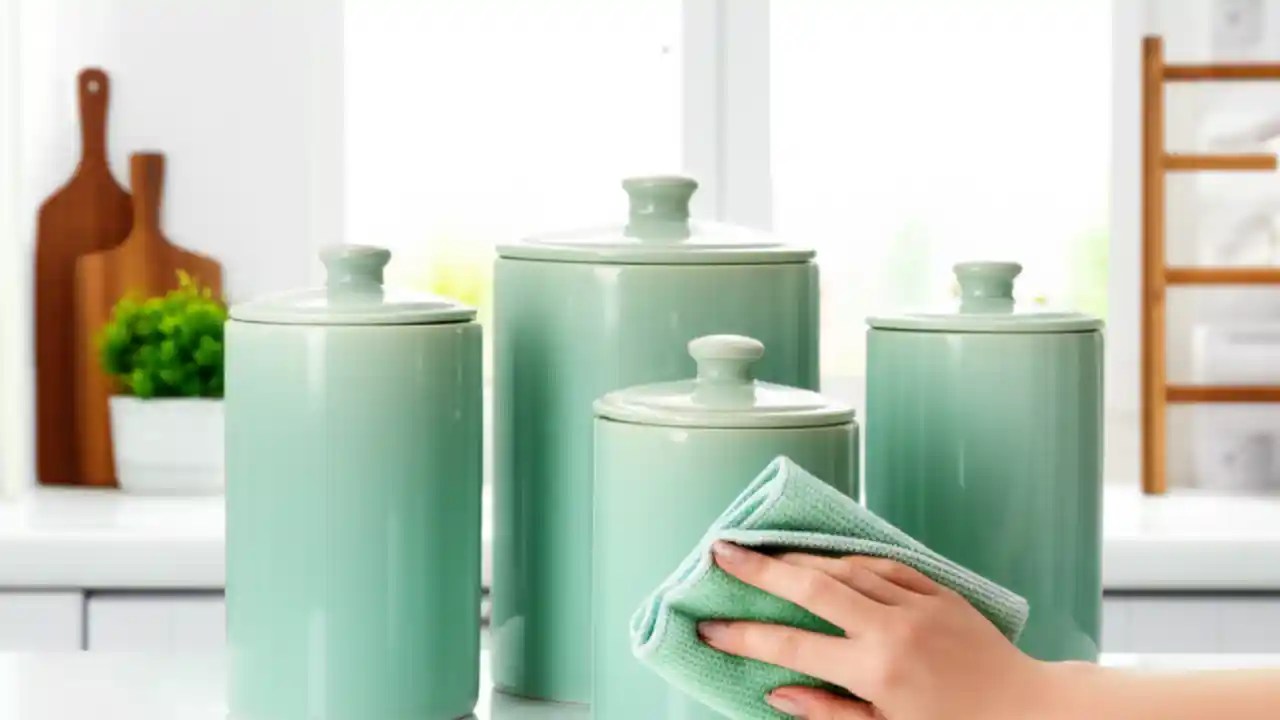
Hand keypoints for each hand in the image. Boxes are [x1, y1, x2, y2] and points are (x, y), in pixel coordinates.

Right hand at [697, 541, 1058, 719]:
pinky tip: (825, 558)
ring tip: (763, 551)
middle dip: (760, 569)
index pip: (791, 648)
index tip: (707, 625)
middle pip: (812, 587)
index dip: (743, 636)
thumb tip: (776, 690)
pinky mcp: (938, 590)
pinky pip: (883, 564)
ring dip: (800, 557)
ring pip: (845, 567)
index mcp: (876, 672)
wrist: (1029, 711)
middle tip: (720, 551)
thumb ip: (829, 712)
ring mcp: (918, 604)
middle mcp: (893, 630)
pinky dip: (849, 559)